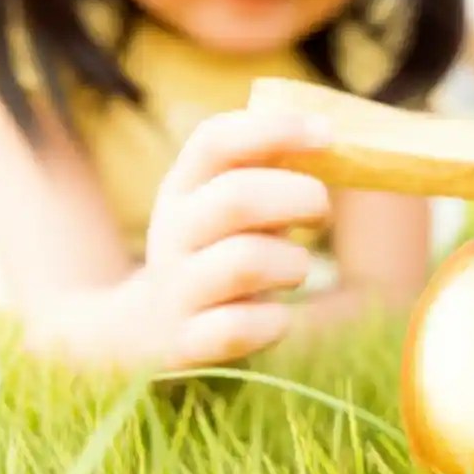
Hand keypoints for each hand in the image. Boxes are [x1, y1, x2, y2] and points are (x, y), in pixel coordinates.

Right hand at [137, 110, 334, 368]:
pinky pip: (240, 328)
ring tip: (294, 268)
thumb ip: (269, 169)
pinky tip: (276, 316)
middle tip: (320, 211)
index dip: (274, 130)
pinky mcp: (187, 343)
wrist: (145, 334)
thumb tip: (329, 134)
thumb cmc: (216, 252)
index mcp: (182, 187)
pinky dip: (273, 321)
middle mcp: (172, 233)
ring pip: (244, 262)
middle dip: (298, 197)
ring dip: (292, 262)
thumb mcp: (228, 204)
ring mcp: (177, 290)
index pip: (215, 141)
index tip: (326, 133)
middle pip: (236, 199)